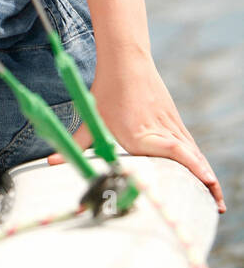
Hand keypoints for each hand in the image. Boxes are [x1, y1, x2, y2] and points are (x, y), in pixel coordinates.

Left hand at [48, 53, 225, 212]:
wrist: (125, 59)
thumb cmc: (106, 91)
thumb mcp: (91, 119)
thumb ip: (76, 144)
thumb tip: (51, 163)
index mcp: (141, 133)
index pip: (173, 150)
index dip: (191, 165)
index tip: (206, 179)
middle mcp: (160, 129)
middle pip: (189, 158)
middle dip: (205, 183)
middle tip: (217, 208)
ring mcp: (171, 123)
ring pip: (193, 152)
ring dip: (206, 175)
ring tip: (216, 200)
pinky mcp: (174, 119)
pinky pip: (190, 143)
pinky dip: (199, 160)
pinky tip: (205, 174)